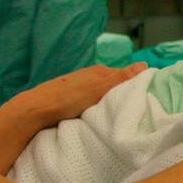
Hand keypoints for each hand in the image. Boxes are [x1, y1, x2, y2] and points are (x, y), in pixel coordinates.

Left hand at [24, 63, 148, 127]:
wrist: (35, 110)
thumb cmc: (67, 98)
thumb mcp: (98, 88)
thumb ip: (121, 78)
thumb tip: (145, 64)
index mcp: (99, 71)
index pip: (126, 75)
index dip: (137, 85)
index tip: (148, 97)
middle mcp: (90, 77)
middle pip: (114, 86)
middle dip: (124, 95)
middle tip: (136, 110)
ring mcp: (80, 88)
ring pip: (103, 95)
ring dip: (111, 103)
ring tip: (119, 116)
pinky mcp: (72, 100)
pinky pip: (92, 103)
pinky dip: (99, 108)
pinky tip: (99, 117)